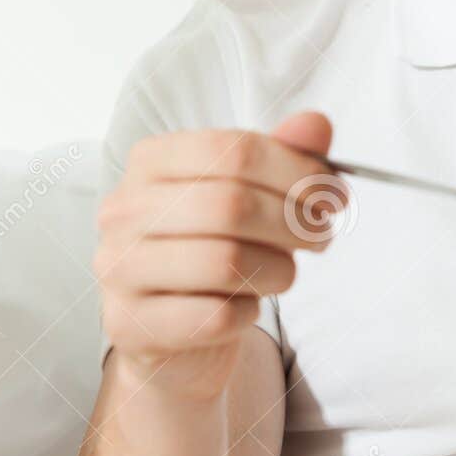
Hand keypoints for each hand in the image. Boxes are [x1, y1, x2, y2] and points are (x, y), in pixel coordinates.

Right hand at [93, 110, 343, 391]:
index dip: (298, 171)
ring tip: (285, 273)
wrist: (172, 331)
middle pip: (232, 204)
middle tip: (321, 237)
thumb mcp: (250, 194)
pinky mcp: (132, 325)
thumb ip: (282, 155)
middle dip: (294, 223)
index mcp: (151, 161)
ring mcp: (120, 268)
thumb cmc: (213, 248)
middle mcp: (123, 209)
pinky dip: (248, 312)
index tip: (335, 197)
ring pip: (226, 261)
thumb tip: (316, 125)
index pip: (234, 150)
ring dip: (278, 270)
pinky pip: (215, 316)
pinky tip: (245, 305)